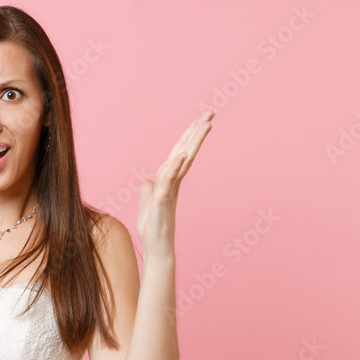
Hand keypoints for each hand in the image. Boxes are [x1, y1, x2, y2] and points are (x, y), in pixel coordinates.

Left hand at [136, 110, 214, 257]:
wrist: (155, 246)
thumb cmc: (153, 226)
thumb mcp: (147, 202)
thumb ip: (149, 189)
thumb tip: (147, 181)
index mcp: (170, 179)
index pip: (181, 152)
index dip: (189, 135)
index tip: (202, 119)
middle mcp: (173, 181)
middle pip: (187, 151)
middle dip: (197, 131)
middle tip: (211, 113)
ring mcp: (170, 189)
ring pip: (183, 161)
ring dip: (194, 142)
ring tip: (206, 124)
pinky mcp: (163, 200)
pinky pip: (170, 179)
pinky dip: (175, 166)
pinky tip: (183, 153)